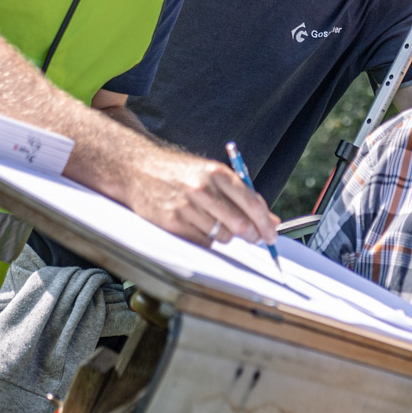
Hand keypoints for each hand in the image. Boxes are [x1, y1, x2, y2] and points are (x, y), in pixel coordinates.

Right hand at [125, 147, 279, 247]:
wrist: (139, 169)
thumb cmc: (180, 173)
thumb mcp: (212, 174)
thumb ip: (242, 195)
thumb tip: (271, 220)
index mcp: (217, 173)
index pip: (251, 203)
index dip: (265, 223)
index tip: (273, 235)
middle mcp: (202, 189)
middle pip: (239, 224)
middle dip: (251, 236)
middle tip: (254, 239)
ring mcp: (186, 207)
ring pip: (222, 237)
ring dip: (225, 236)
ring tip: (215, 224)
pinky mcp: (172, 223)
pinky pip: (202, 243)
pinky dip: (207, 240)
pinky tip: (199, 227)